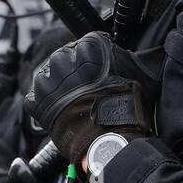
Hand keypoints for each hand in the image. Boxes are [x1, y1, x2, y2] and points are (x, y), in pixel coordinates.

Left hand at [24, 31, 157, 166]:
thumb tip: (147, 51)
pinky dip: (44, 103)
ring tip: (75, 101)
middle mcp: (65, 58)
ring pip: (48, 76)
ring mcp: (48, 81)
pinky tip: (62, 110)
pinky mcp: (38, 102)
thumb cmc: (129, 107)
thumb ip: (135, 57)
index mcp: (89, 46)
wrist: (112, 139)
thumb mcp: (141, 73)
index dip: (94, 59)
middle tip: (88, 89)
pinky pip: (35, 97)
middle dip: (74, 71)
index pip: (88, 43)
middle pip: (65, 58)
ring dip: (58, 86)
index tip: (99, 71)